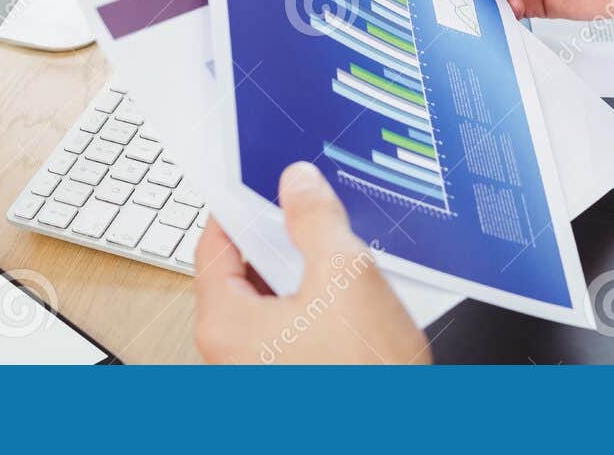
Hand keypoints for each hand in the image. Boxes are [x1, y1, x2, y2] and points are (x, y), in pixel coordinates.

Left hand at [193, 162, 429, 364]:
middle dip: (280, 241)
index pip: (213, 246)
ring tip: (340, 259)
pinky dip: (311, 307)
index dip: (241, 207)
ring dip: (301, 275)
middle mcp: (228, 357)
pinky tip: (349, 300)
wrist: (399, 438)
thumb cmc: (367, 381)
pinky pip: (287, 332)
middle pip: (241, 275)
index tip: (264, 184)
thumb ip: (315, 219)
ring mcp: (256, 375)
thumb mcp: (347, 275)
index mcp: (224, 326)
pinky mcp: (286, 384)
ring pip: (269, 304)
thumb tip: (296, 185)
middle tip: (313, 216)